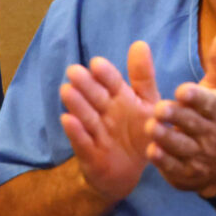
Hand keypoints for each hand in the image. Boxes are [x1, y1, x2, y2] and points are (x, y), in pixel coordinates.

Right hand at [58, 43, 158, 202]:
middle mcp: (104, 112)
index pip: (111, 83)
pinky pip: (83, 143)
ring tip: (67, 91)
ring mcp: (96, 133)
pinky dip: (75, 132)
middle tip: (74, 72)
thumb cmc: (139, 131)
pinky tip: (67, 120)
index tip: (96, 63)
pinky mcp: (90, 154)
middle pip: (94, 97)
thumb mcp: (148, 103)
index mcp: (119, 97)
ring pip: (85, 116)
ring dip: (76, 104)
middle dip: (85, 85)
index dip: (104, 74)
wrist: (130, 171)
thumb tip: (139, 43)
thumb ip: (143, 77)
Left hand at [148, 34, 215, 196]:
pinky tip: (151, 152)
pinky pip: (175, 168)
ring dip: (166, 138)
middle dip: (177, 116)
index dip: (196, 97)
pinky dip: (164, 162)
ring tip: (150, 128)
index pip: (208, 103)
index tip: (181, 90)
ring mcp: (199, 156)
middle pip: (193, 124)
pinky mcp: (187, 173)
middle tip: (159, 108)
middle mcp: (210, 134)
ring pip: (182, 147)